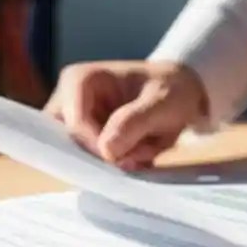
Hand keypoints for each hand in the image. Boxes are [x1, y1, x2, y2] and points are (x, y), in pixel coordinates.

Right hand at [43, 60, 207, 170]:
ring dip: (116, 163)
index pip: (75, 125)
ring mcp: (72, 124)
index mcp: (78, 80)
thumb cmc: (170, 90)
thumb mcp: (162, 102)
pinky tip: (141, 155)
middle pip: (71, 145)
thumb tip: (106, 150)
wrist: (180, 97)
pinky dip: (119, 166)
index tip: (129, 157)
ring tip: (146, 150)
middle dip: (107, 158)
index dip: (99, 147)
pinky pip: (91, 166)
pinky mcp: (83, 143)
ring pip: (82, 161)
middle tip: (141, 156)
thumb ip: (134, 122)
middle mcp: (66, 102)